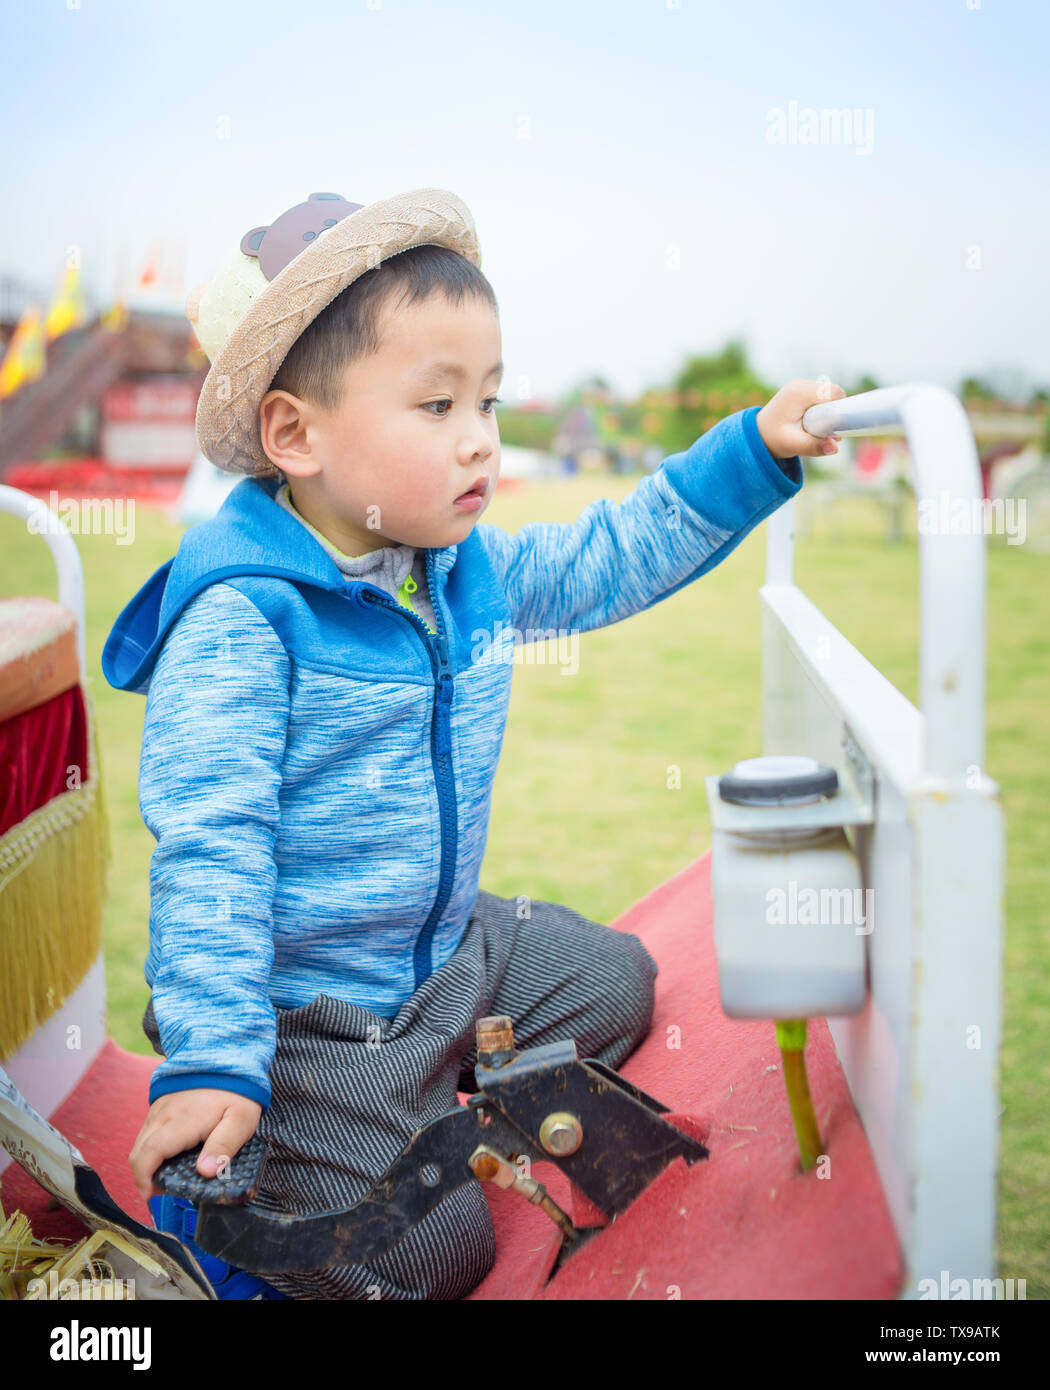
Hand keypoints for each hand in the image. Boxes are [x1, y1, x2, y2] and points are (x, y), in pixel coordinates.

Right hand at [129, 1088, 262, 1203]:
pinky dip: (152, 1148)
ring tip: (170, 1174)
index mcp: (180, 1121)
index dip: (143, 1179)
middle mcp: (162, 1115)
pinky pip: (148, 1131)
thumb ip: (224, 1146)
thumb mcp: (241, 1120)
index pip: (147, 1155)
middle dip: (144, 1176)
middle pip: (138, 1152)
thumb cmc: (237, 1089)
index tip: (151, 1195)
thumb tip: (205, 1172)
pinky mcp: (161, 1104)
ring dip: (148, 1162)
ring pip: (141, 1142)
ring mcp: (159, 1108)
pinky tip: (173, 1153)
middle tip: (164, 1189)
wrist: (228, 1054)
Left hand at [757, 378, 846, 458]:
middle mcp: (800, 384)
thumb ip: (815, 446)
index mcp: (798, 393)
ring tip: (814, 427)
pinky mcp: (801, 389)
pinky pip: (821, 396)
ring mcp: (800, 385)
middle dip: (834, 412)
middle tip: (823, 431)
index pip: (834, 393)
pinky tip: (812, 421)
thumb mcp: (793, 445)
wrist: (757, 434)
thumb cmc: (773, 439)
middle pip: (833, 393)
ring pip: (829, 394)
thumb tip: (835, 448)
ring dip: (828, 411)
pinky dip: (822, 409)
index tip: (834, 427)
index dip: (839, 409)